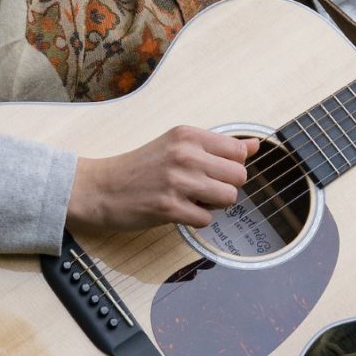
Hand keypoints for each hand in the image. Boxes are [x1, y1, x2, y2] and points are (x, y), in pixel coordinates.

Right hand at [66, 126, 259, 235]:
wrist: (99, 188)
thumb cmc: (139, 168)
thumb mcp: (176, 146)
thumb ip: (217, 147)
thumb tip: (256, 145)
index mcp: (188, 135)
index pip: (239, 152)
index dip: (231, 167)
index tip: (212, 171)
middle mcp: (184, 154)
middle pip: (239, 176)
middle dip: (226, 187)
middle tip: (203, 189)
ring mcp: (177, 182)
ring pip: (228, 198)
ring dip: (214, 205)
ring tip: (192, 200)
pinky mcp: (169, 208)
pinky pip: (206, 219)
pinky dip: (196, 220)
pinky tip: (178, 211)